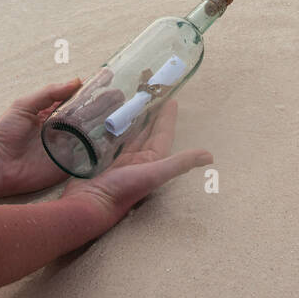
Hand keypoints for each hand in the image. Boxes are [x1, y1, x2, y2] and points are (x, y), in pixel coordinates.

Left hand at [0, 72, 125, 196]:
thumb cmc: (4, 134)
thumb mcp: (24, 105)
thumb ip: (49, 93)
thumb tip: (75, 81)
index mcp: (53, 113)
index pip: (77, 98)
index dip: (92, 88)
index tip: (107, 77)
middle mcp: (64, 129)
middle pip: (90, 114)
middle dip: (105, 103)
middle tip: (120, 95)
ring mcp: (68, 146)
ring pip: (94, 132)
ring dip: (108, 122)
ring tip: (123, 112)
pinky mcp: (70, 164)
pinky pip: (90, 155)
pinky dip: (104, 146)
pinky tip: (116, 137)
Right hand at [60, 100, 211, 227]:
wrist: (89, 206)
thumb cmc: (122, 192)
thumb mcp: (154, 175)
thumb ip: (180, 163)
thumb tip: (210, 156)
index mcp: (152, 161)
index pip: (163, 132)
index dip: (167, 115)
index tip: (172, 97)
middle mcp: (138, 160)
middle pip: (146, 129)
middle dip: (150, 111)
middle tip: (151, 91)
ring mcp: (120, 160)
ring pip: (129, 133)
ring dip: (132, 117)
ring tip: (132, 98)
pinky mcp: (102, 159)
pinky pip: (111, 138)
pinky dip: (113, 126)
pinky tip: (110, 116)